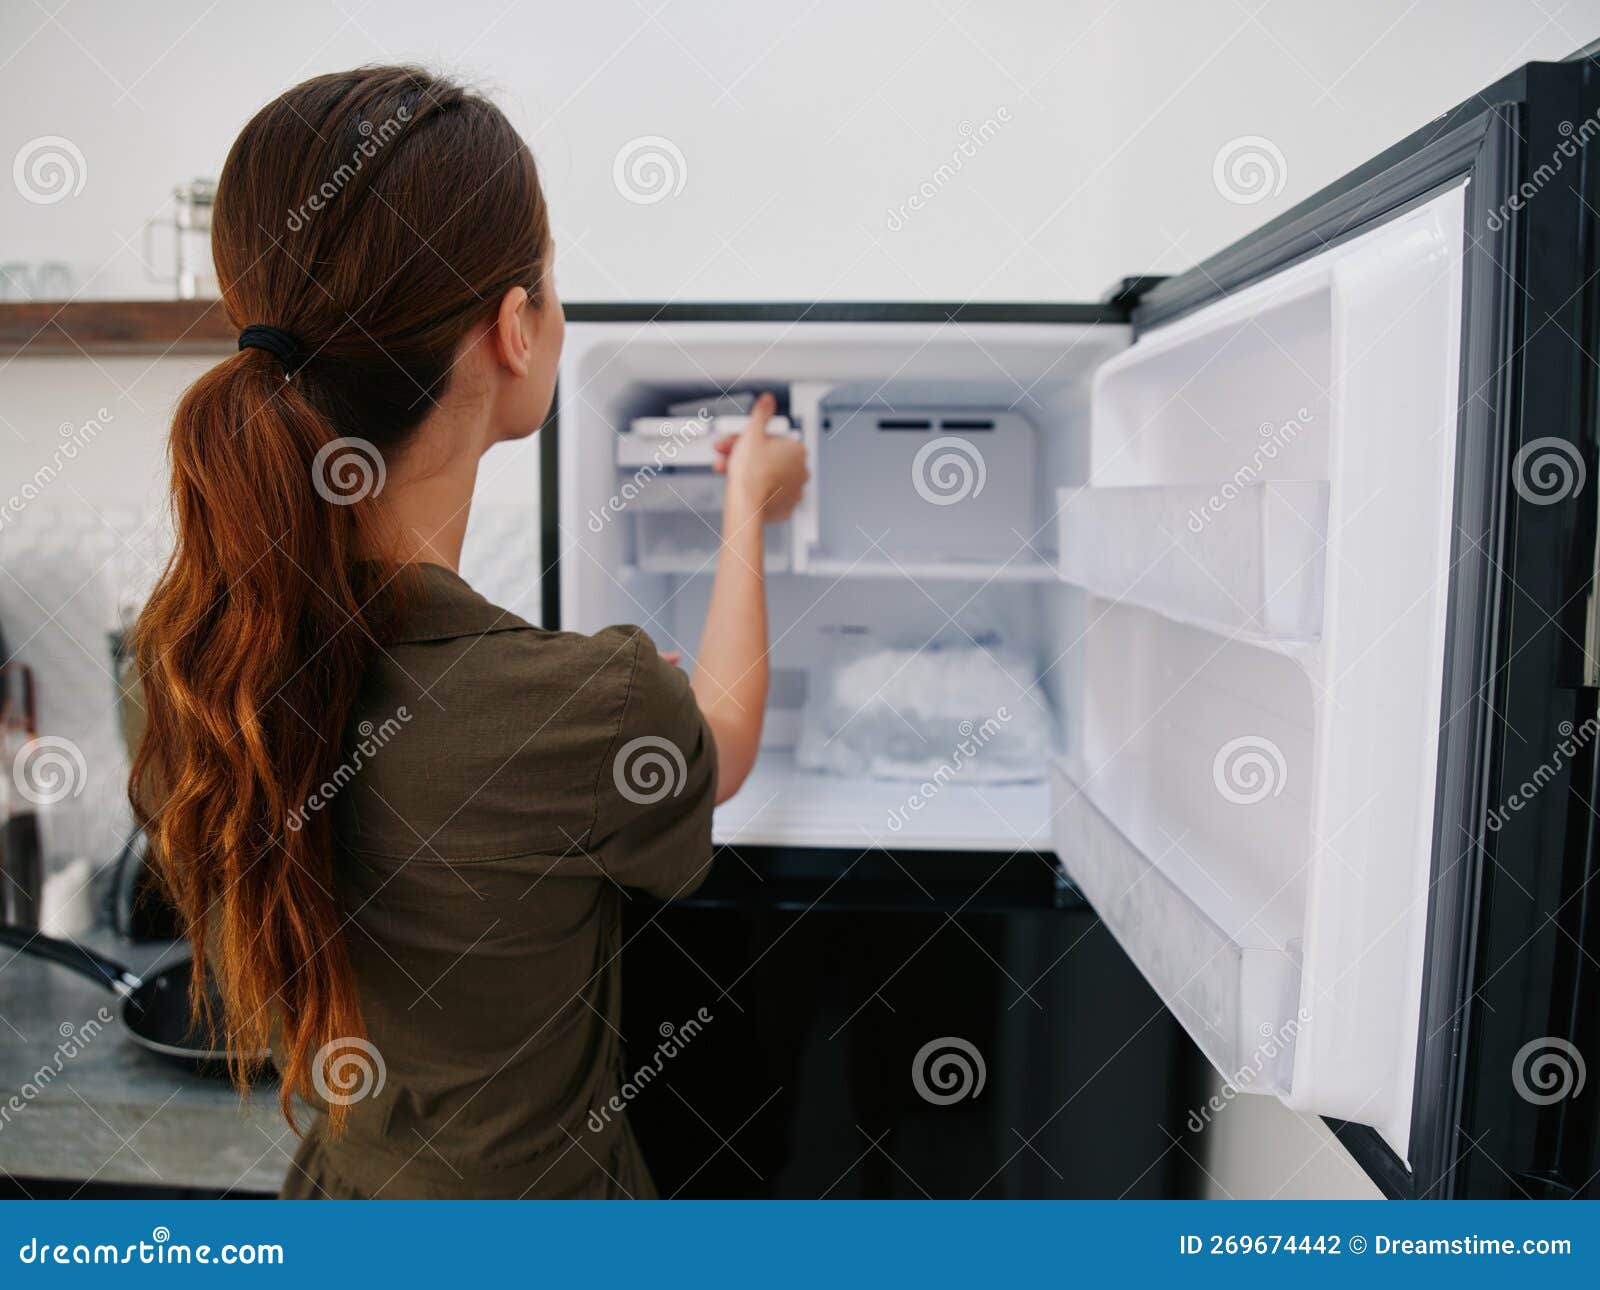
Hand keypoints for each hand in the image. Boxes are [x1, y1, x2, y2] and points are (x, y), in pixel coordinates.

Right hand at [712, 392, 808, 523]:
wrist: (746, 504)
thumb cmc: (750, 472)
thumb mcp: (752, 433)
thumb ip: (761, 414)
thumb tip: (768, 400)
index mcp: (797, 450)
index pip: (771, 439)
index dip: (750, 439)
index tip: (738, 442)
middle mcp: (801, 470)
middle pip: (769, 457)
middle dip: (745, 455)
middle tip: (728, 455)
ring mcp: (795, 490)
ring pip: (768, 475)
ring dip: (748, 471)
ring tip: (728, 471)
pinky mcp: (786, 507)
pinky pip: (770, 494)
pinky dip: (757, 489)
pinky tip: (743, 486)